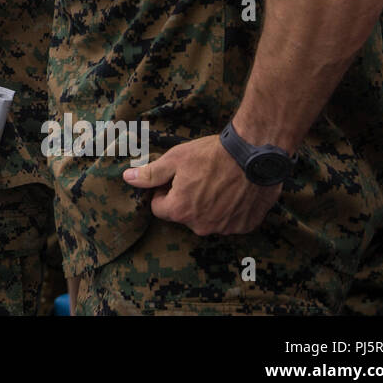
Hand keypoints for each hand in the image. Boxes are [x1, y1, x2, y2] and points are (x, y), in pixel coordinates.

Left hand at [123, 134, 280, 235]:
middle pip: (183, 214)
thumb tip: (127, 179)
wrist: (255, 155)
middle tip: (199, 177)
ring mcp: (225, 228)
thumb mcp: (175, 159)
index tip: (176, 178)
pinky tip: (235, 190)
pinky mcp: (245, 226)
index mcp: (180, 211)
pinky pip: (230, 221)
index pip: (159, 207)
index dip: (164, 191)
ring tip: (219, 182)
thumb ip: (150, 174)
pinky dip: (230, 209)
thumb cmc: (212, 155)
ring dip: (209, 205)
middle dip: (186, 199)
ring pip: (207, 219)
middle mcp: (201, 226)